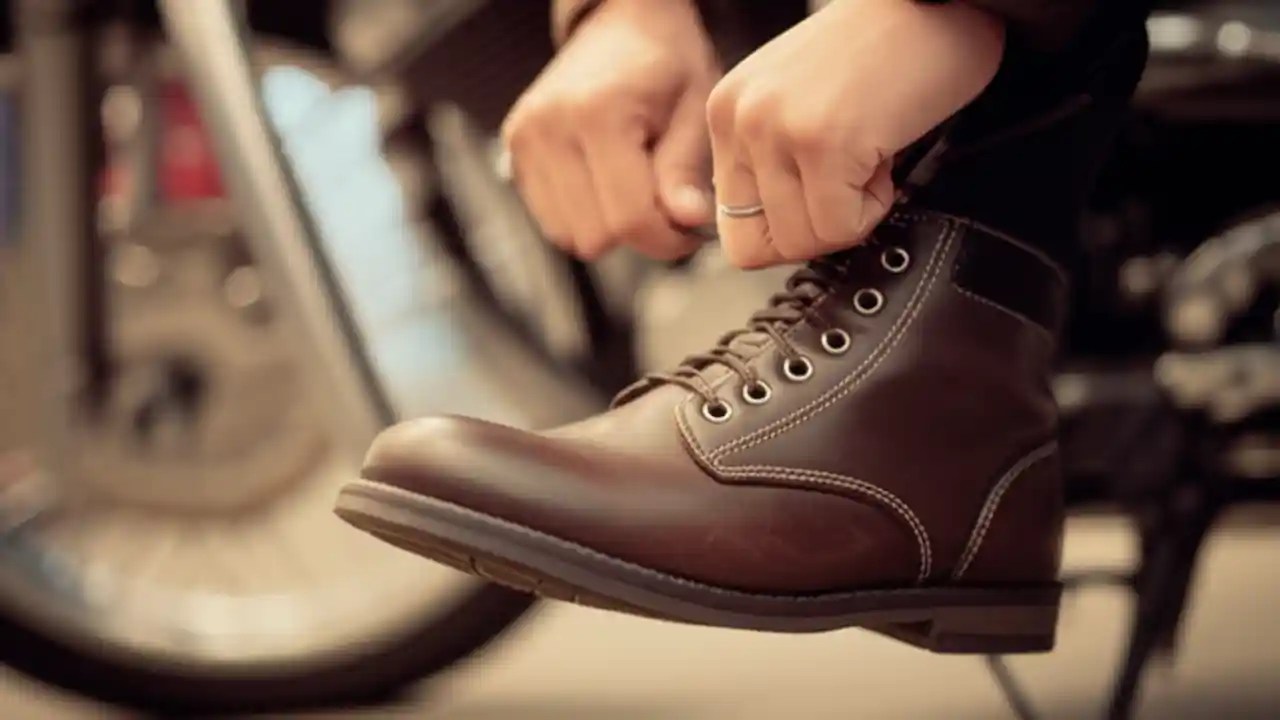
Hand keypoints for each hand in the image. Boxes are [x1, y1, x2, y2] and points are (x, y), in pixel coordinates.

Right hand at [502, 0, 719, 260]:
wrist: (621, 24)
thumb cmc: (666, 63)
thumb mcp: (694, 111)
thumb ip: (684, 171)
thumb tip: (687, 222)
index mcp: (597, 114)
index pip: (629, 218)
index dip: (668, 240)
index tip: (691, 231)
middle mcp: (548, 129)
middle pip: (596, 236)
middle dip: (640, 235)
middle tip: (667, 209)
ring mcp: (524, 141)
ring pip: (569, 237)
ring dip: (609, 229)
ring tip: (636, 191)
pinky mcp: (514, 151)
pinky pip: (551, 222)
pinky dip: (584, 218)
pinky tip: (608, 187)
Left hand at [706, 0, 1005, 267]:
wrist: (938, 0)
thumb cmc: (883, 53)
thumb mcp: (800, 105)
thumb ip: (773, 164)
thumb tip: (777, 236)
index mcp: (728, 111)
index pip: (732, 227)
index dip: (786, 231)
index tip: (822, 198)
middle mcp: (740, 117)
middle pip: (759, 245)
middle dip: (817, 229)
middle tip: (850, 180)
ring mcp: (777, 129)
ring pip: (803, 241)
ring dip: (851, 213)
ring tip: (870, 155)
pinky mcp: (823, 141)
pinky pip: (842, 227)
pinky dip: (877, 205)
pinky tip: (885, 152)